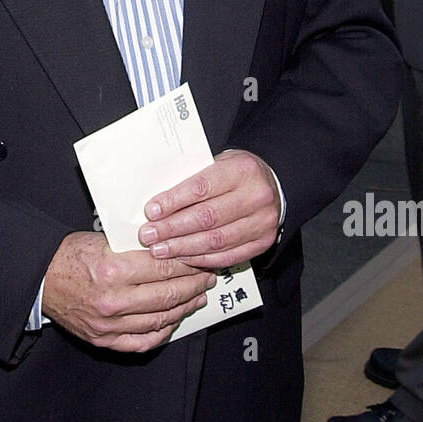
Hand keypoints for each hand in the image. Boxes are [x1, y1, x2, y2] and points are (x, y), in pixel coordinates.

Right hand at [42, 230, 216, 353]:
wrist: (41, 280)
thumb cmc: (69, 256)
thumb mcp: (103, 241)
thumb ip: (137, 248)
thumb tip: (173, 249)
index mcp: (113, 270)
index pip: (164, 267)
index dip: (189, 263)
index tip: (201, 258)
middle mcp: (113, 300)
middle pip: (168, 295)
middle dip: (194, 285)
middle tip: (206, 277)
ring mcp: (109, 325)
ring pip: (160, 319)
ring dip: (184, 307)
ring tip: (196, 296)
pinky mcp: (105, 340)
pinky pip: (143, 341)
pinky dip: (163, 331)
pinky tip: (174, 319)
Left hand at [137, 149, 280, 269]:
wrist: (273, 183)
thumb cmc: (237, 172)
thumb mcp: (218, 163)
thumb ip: (192, 179)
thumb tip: (156, 204)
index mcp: (242, 170)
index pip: (201, 188)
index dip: (174, 202)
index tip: (152, 212)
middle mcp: (256, 196)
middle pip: (207, 217)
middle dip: (173, 229)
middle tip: (149, 235)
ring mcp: (262, 222)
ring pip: (215, 240)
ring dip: (183, 248)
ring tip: (160, 250)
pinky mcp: (263, 242)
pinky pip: (227, 256)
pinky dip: (202, 259)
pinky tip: (183, 258)